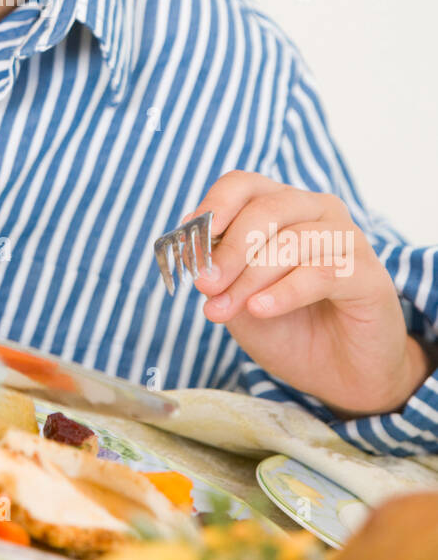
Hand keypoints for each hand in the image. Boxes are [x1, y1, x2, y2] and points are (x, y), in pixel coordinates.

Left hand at [185, 171, 430, 416]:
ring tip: (224, 308)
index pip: (244, 184)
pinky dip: (283, 292)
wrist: (339, 375)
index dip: (214, 207)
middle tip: (205, 285)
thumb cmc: (289, 327)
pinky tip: (260, 309)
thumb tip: (190, 243)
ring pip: (290, 242)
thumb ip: (219, 268)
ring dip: (249, 278)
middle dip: (228, 250)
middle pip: (266, 209)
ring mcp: (347, 238)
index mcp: (282, 206)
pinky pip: (320, 273)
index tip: (191, 242)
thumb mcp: (239, 296)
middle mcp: (316, 211)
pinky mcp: (369, 274)